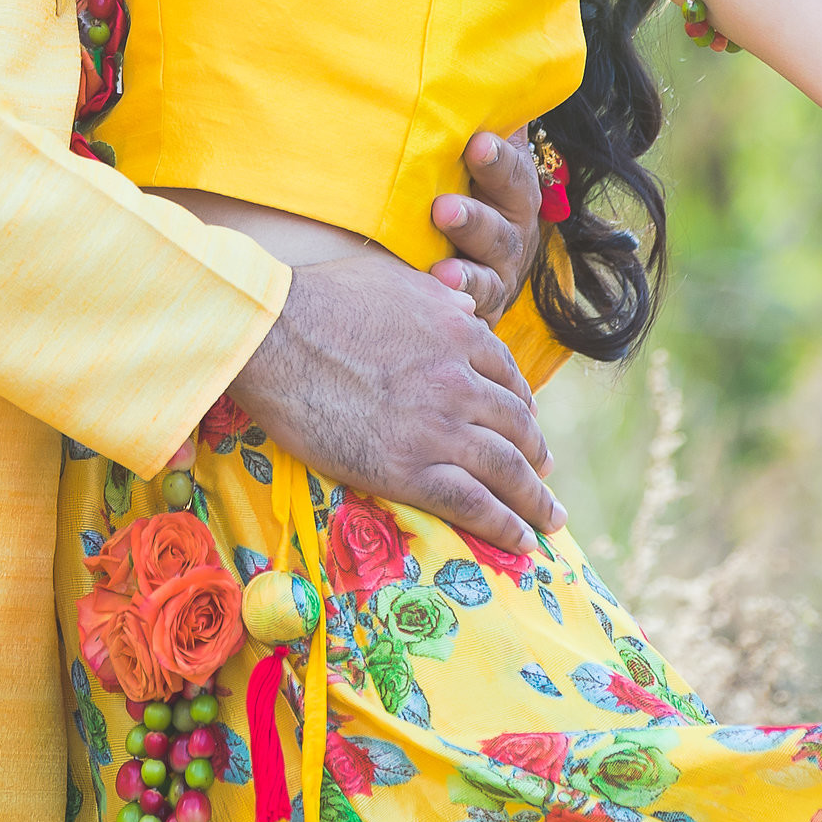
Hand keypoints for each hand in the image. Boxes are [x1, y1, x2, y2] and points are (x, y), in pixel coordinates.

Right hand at [227, 256, 567, 549]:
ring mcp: (437, 428)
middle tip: (545, 474)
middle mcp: (460, 381)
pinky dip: (503, 526)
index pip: (508, 379)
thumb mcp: (394, 280)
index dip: (523, 408)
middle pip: (517, 427)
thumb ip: (438, 298)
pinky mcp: (407, 469)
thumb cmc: (319, 298)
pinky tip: (520, 541)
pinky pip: (472, 504)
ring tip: (549, 519)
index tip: (527, 426)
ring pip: (505, 470)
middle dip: (536, 454)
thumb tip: (466, 307)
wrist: (272, 334)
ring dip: (534, 499)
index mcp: (459, 333)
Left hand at [427, 130, 547, 323]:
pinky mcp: (484, 305)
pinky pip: (477, 308)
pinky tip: (441, 298)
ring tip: (441, 267)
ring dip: (468, 264)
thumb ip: (481, 113)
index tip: (475, 143)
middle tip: (442, 208)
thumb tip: (480, 45)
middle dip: (476, 214)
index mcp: (513, 186)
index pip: (512, 169)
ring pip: (492, 268)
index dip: (497, 158)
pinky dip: (461, 303)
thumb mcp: (472, 152)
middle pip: (504, 221)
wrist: (464, 255)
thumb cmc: (462, 185)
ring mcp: (501, 271)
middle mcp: (514, 228)